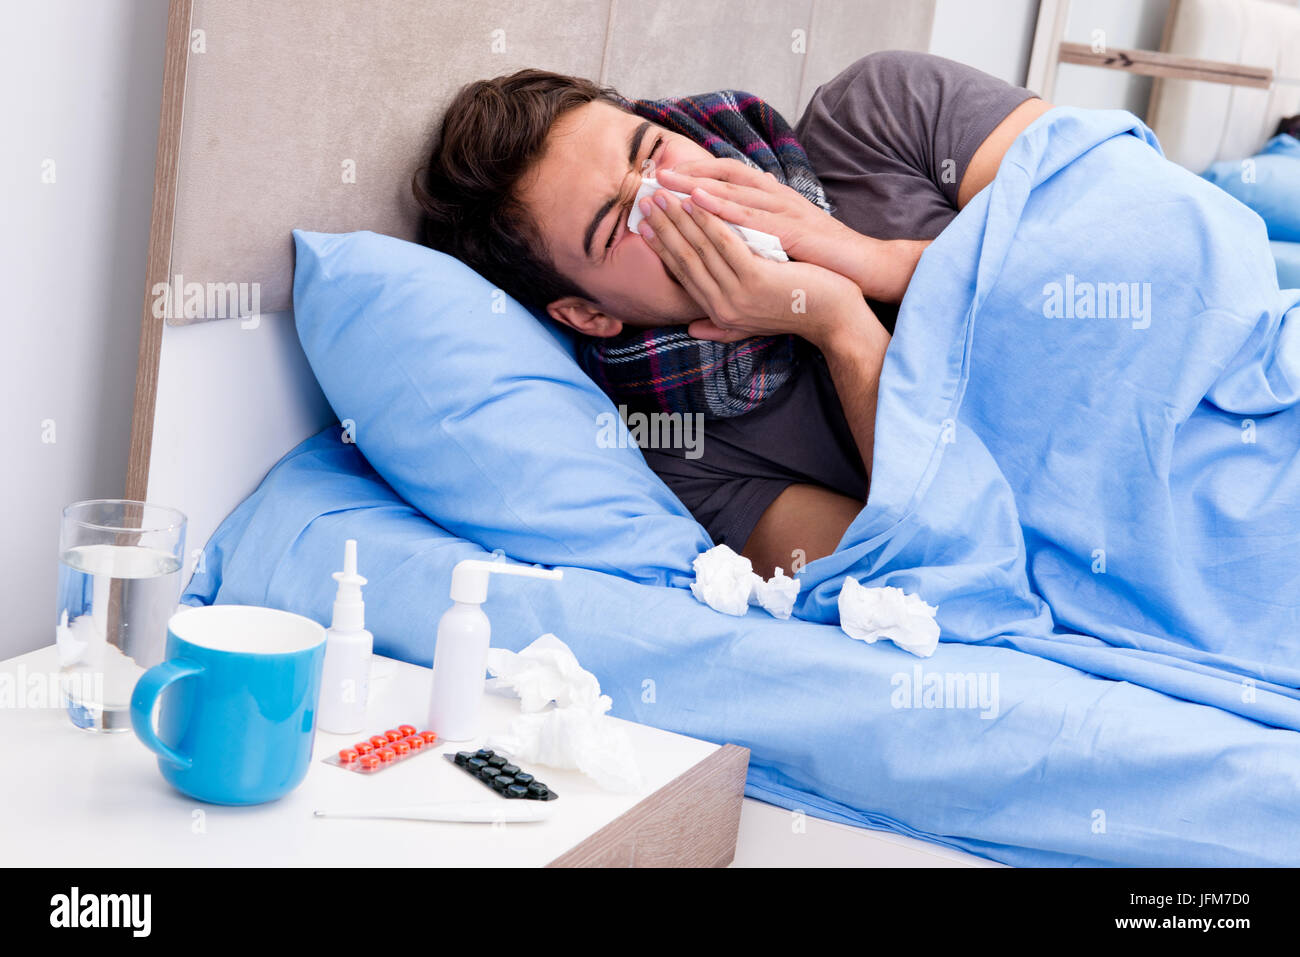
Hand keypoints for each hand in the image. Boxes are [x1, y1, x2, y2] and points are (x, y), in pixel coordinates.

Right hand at [634, 186, 871, 349]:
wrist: (834, 318)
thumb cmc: (798, 311)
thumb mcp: (753, 322)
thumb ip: (722, 327)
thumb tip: (692, 330)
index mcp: (718, 312)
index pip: (683, 273)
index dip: (661, 246)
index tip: (643, 224)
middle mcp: (722, 307)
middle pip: (684, 258)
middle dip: (662, 225)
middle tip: (645, 199)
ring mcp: (737, 294)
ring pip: (699, 247)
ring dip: (679, 215)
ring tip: (664, 192)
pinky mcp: (755, 280)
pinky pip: (726, 243)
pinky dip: (709, 218)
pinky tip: (695, 197)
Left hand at [655, 159, 924, 302]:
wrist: (863, 271)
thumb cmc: (822, 263)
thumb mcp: (781, 249)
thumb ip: (755, 242)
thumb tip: (727, 244)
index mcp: (773, 200)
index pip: (729, 179)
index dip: (697, 176)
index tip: (664, 180)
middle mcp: (777, 197)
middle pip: (725, 176)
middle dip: (688, 174)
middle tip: (654, 174)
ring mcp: (785, 210)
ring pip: (734, 189)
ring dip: (697, 183)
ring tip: (667, 181)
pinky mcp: (793, 228)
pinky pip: (752, 215)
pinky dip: (723, 206)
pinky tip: (699, 200)